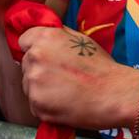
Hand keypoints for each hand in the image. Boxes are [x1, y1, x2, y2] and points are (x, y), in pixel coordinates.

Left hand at [18, 24, 138, 130]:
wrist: (114, 94)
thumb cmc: (102, 66)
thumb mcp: (82, 39)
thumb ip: (59, 35)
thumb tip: (45, 34)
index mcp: (46, 38)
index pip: (24, 40)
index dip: (35, 47)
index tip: (46, 56)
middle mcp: (35, 58)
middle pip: (26, 64)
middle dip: (39, 69)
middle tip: (62, 76)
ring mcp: (33, 83)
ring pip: (29, 85)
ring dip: (41, 88)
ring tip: (65, 91)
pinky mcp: (36, 105)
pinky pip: (35, 104)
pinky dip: (46, 105)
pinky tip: (64, 103)